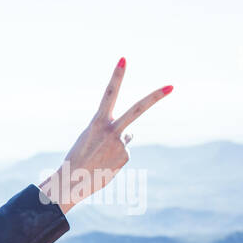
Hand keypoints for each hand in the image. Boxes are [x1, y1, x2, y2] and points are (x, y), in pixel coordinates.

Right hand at [39, 58, 172, 212]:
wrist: (70, 183)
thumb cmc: (76, 159)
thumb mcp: (88, 139)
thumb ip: (109, 131)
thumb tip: (131, 135)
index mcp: (96, 123)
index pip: (108, 94)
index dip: (116, 76)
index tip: (123, 59)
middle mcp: (111, 131)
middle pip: (137, 110)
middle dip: (155, 97)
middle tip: (172, 85)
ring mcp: (121, 144)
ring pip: (125, 137)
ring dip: (115, 145)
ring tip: (99, 158)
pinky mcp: (126, 157)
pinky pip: (124, 152)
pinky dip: (115, 158)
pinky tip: (104, 165)